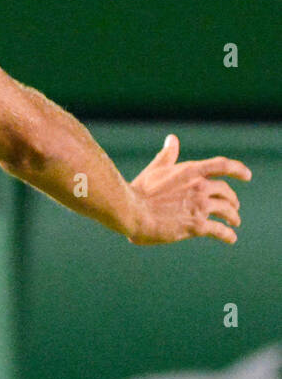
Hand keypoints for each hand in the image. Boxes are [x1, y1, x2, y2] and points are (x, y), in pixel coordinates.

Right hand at [127, 134, 251, 244]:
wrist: (130, 211)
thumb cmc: (139, 191)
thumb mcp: (155, 169)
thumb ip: (167, 155)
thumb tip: (172, 139)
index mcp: (191, 171)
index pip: (222, 165)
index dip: (238, 169)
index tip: (247, 176)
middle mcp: (200, 186)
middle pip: (226, 192)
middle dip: (232, 200)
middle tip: (233, 207)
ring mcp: (200, 206)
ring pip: (227, 211)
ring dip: (233, 217)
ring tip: (233, 223)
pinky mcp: (197, 225)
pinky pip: (220, 231)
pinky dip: (228, 235)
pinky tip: (230, 238)